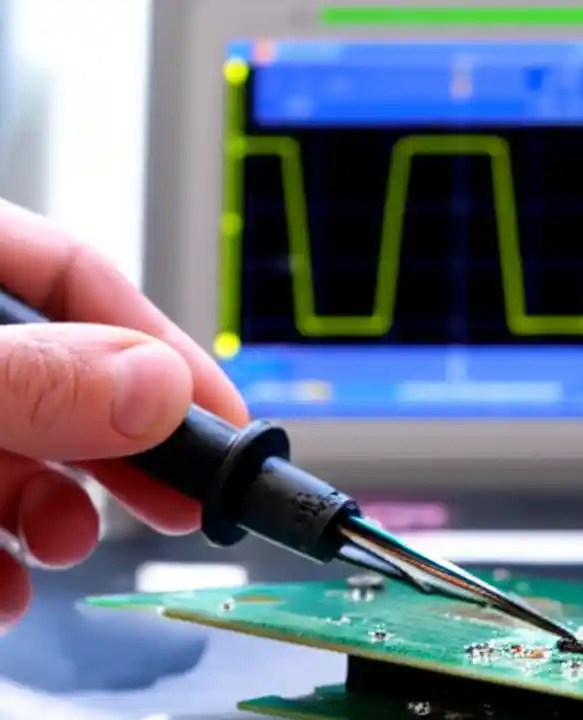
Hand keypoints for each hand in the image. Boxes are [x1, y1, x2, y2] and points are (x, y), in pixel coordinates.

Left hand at [0, 199, 246, 630]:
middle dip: (120, 450)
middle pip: (57, 376)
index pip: (75, 275)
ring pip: (13, 451)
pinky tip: (3, 586)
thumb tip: (156, 390)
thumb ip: (33, 378)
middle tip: (185, 499)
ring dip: (54, 513)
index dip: (159, 345)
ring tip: (64, 546)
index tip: (224, 418)